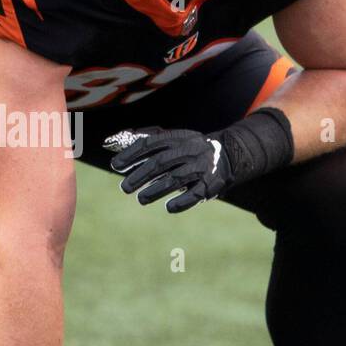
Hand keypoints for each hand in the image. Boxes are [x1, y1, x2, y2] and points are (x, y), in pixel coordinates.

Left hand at [104, 126, 232, 213]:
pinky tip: (168, 207)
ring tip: (141, 199)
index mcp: (178, 137)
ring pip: (175, 179)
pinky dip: (182, 202)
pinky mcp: (211, 183)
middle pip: (160, 163)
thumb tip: (118, 142)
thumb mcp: (174, 138)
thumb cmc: (192, 148)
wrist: (229, 153)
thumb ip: (150, 139)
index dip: (131, 154)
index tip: (115, 166)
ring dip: (156, 190)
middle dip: (140, 175)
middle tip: (124, 188)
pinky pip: (195, 194)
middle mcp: (189, 150)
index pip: (150, 144)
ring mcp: (201, 166)